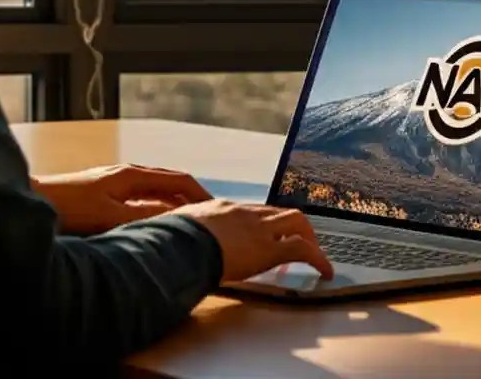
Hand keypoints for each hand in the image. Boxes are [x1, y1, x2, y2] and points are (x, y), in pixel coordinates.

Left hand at [31, 164, 213, 234]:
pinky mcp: (106, 193)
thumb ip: (145, 214)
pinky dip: (158, 208)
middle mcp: (128, 174)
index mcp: (133, 175)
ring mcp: (116, 182)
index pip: (180, 180)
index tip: (218, 210)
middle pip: (170, 183)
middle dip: (192, 198)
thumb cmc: (70, 207)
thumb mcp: (111, 215)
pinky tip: (156, 225)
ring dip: (175, 203)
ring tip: (189, 223)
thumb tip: (178, 215)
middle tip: (209, 219)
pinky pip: (142, 198)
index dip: (201, 194)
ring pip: (156, 191)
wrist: (35, 200)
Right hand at [170, 200, 334, 280]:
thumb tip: (154, 239)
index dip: (261, 224)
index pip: (250, 211)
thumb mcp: (167, 231)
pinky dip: (319, 260)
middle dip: (293, 225)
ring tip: (318, 257)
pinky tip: (326, 273)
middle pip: (278, 211)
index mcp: (219, 208)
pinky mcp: (270, 248)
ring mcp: (259, 227)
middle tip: (300, 243)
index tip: (263, 236)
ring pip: (297, 221)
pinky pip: (303, 249)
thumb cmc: (167, 242)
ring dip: (310, 238)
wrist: (180, 244)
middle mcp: (244, 212)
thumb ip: (170, 233)